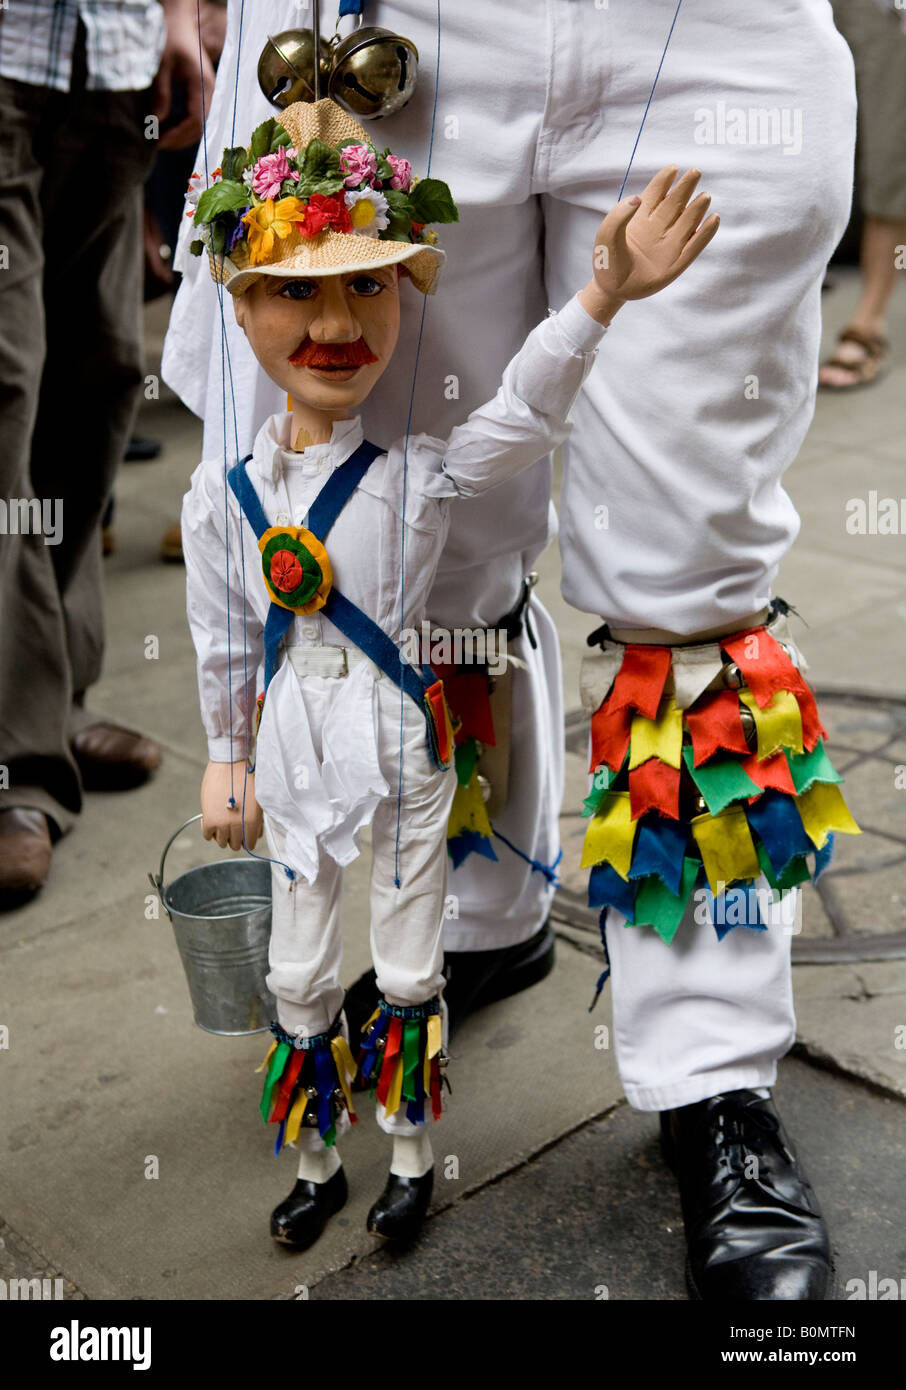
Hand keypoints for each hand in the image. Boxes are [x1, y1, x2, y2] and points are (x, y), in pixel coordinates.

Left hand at [152, 0, 215, 150]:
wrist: (178, 18)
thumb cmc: (168, 36)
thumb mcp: (160, 65)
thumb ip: (160, 95)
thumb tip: (156, 123)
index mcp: (201, 84)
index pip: (194, 121)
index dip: (176, 136)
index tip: (156, 141)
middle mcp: (208, 91)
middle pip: (198, 128)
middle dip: (178, 140)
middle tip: (155, 143)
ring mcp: (206, 91)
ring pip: (197, 124)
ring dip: (179, 134)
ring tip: (158, 136)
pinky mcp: (199, 90)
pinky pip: (194, 115)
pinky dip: (180, 124)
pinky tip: (165, 124)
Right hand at [201, 761, 262, 849]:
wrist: (229, 763)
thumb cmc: (246, 778)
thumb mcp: (258, 800)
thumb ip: (257, 819)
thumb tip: (256, 833)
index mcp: (253, 821)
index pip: (249, 844)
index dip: (247, 840)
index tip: (244, 835)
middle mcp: (238, 825)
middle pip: (235, 845)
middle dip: (235, 838)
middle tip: (233, 829)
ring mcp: (222, 823)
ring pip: (221, 842)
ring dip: (222, 836)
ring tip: (223, 825)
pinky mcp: (208, 818)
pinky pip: (207, 835)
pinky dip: (209, 832)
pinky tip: (212, 821)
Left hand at [579, 166, 718, 323]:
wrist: (612, 289)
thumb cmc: (608, 260)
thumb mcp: (606, 236)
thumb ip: (618, 215)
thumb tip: (638, 197)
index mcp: (641, 218)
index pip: (656, 193)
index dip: (664, 180)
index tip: (673, 168)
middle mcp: (658, 227)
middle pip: (675, 203)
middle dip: (685, 187)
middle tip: (695, 172)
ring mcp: (669, 244)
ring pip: (687, 221)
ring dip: (696, 208)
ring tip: (704, 196)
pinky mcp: (676, 263)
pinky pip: (694, 246)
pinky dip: (705, 233)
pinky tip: (713, 219)